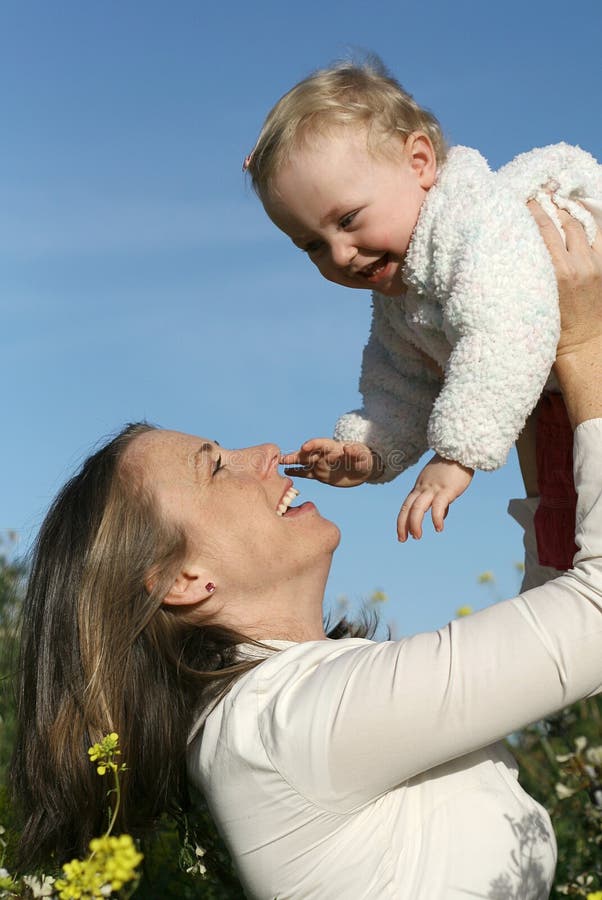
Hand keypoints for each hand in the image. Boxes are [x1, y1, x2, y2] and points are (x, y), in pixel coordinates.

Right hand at [280, 439, 382, 487]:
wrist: (363, 469)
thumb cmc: (365, 459)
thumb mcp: (364, 456)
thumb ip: (356, 452)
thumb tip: (348, 448)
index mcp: (334, 448)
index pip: (321, 444)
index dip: (313, 445)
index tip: (304, 447)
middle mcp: (324, 455)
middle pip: (308, 453)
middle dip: (297, 455)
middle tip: (283, 457)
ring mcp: (320, 464)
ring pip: (304, 462)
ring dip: (292, 462)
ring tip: (279, 462)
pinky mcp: (320, 474)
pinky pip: (306, 473)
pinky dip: (297, 472)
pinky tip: (286, 472)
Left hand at [397, 454, 473, 541]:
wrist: (461, 451)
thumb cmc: (452, 467)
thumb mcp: (440, 483)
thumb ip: (438, 498)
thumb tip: (441, 515)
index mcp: (420, 486)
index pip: (406, 505)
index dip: (402, 520)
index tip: (402, 533)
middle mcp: (423, 487)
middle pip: (407, 507)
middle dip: (402, 525)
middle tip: (403, 539)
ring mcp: (434, 488)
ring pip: (417, 507)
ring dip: (414, 524)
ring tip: (417, 537)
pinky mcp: (447, 489)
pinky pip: (438, 506)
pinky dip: (436, 518)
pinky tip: (438, 528)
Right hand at [528, 200, 601, 427]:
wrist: (584, 347)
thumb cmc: (552, 332)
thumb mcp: (534, 301)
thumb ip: (529, 274)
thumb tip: (515, 252)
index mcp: (557, 272)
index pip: (543, 229)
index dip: (532, 211)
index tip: (523, 199)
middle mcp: (578, 264)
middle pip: (563, 222)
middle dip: (549, 206)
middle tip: (537, 195)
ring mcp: (594, 264)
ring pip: (582, 225)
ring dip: (569, 211)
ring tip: (557, 201)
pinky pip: (599, 235)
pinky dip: (591, 220)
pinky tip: (581, 211)